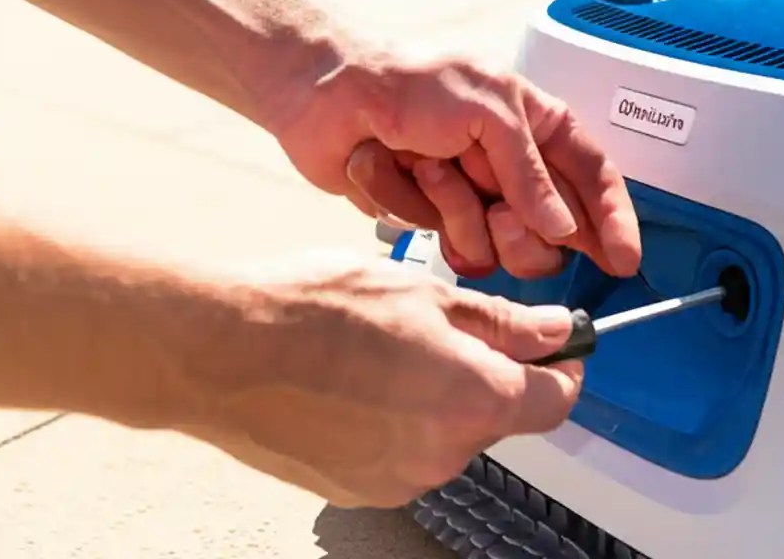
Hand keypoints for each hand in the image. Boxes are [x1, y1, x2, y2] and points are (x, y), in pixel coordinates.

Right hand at [182, 250, 582, 508]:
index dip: (564, 369)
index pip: (557, 400)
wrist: (219, 353)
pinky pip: (404, 455)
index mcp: (475, 399)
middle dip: (488, 375)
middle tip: (445, 329)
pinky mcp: (359, 490)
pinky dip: (396, 423)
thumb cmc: (313, 311)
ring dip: (438, 398)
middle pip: (498, 416)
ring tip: (385, 352)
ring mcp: (400, 480)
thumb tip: (554, 331)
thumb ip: (501, 322)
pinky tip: (356, 384)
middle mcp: (445, 454)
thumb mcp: (424, 293)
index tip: (555, 347)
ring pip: (448, 435)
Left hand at [268, 47, 641, 280]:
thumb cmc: (404, 79)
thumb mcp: (485, 110)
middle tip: (497, 211)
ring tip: (428, 169)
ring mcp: (474, 196)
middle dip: (521, 230)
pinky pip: (448, 247)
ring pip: (499, 249)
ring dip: (458, 214)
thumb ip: (529, 172)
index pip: (594, 178)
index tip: (623, 258)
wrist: (324, 94)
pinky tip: (400, 175)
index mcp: (537, 125)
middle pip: (552, 233)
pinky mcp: (435, 218)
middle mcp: (512, 166)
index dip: (614, 221)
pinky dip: (419, 211)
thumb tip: (562, 226)